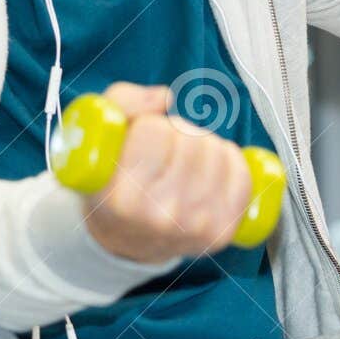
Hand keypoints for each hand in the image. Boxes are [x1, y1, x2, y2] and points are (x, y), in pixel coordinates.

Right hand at [80, 82, 253, 263]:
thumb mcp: (98, 137)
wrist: (126, 241)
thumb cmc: (113, 182)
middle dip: (177, 134)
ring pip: (217, 150)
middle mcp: (159, 216)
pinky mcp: (221, 231)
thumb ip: (123, 102)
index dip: (147, 126)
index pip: (154, 130)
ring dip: (202, 146)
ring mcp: (194, 226)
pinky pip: (241, 173)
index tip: (138, 141)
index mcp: (120, 197)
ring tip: (182, 163)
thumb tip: (165, 98)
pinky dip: (228, 161)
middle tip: (163, 152)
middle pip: (191, 139)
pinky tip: (209, 170)